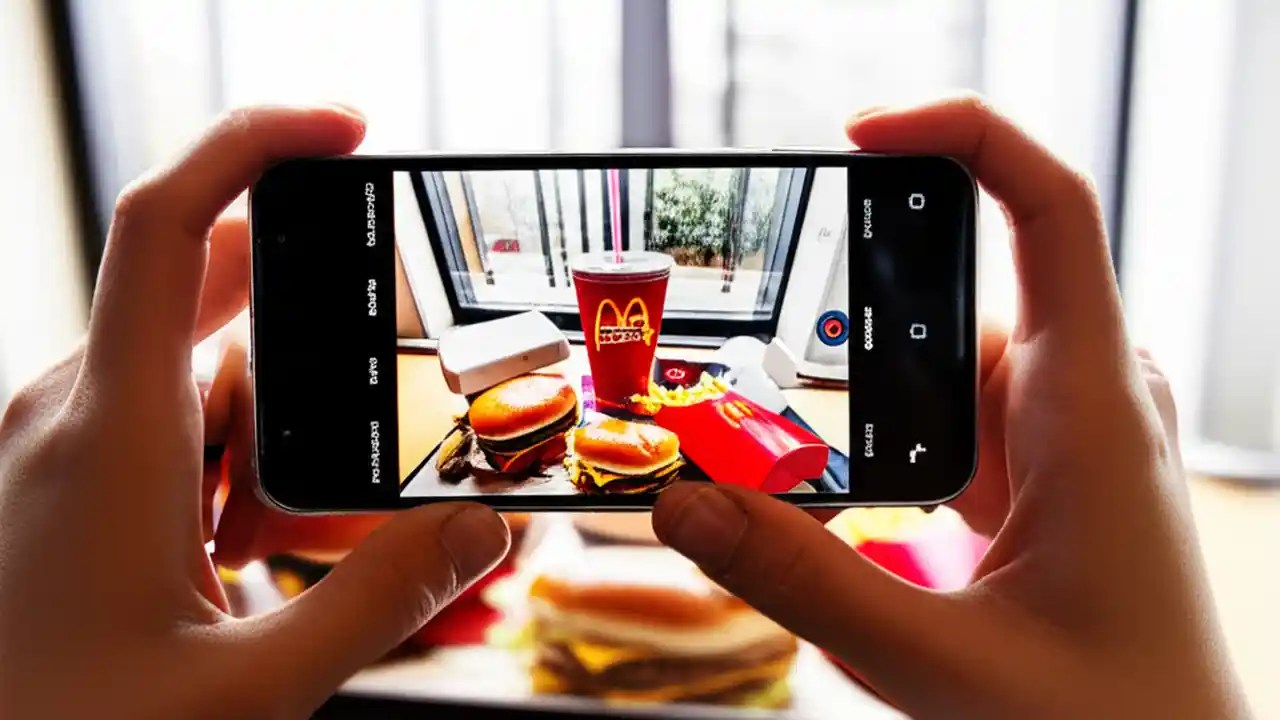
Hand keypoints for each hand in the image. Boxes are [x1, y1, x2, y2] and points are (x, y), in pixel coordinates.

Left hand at [0, 106, 509, 718]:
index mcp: (110, 434)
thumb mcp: (246, 689)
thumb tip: (480, 528)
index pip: (170, 225)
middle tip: (378, 421)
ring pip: (201, 387)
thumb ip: (377, 602)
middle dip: (312, 354)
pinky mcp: (69, 488)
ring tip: (304, 550)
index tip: (344, 130)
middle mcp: (76, 418)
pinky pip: (171, 438)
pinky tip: (264, 558)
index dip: (255, 145)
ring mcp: (66, 452)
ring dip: (278, 442)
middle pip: (217, 310)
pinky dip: (236, 476)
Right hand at [652, 97, 1248, 717]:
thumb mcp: (941, 660)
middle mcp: (1080, 401)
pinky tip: (829, 499)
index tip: (860, 138)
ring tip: (782, 463)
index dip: (960, 139)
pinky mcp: (1032, 479)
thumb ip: (803, 583)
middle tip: (752, 369)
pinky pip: (942, 421)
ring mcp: (1057, 439)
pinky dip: (877, 444)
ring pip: (937, 366)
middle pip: (951, 296)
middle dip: (848, 320)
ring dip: (858, 402)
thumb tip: (686, 502)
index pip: (1045, 210)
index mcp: (1087, 408)